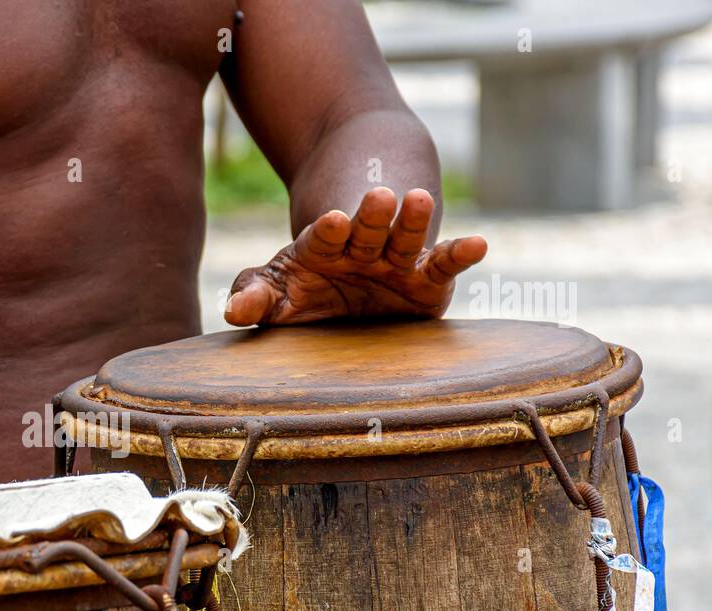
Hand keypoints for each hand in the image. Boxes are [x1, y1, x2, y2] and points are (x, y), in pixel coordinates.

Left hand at [224, 187, 486, 325]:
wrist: (347, 282)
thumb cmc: (304, 287)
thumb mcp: (275, 289)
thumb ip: (254, 296)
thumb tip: (234, 311)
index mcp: (322, 248)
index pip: (324, 237)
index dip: (329, 231)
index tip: (333, 221)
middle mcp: (362, 250)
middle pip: (366, 230)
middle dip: (371, 216)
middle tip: (379, 197)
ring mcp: (396, 262)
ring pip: (405, 238)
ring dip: (412, 221)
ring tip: (418, 199)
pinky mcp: (426, 284)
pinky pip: (442, 266)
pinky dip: (459, 254)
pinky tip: (478, 244)